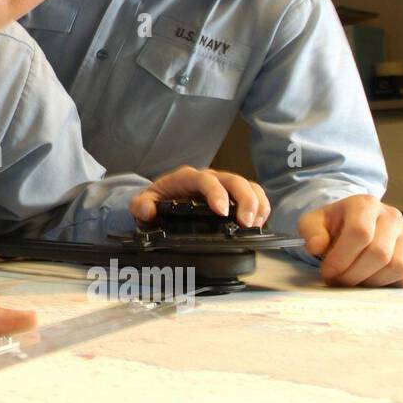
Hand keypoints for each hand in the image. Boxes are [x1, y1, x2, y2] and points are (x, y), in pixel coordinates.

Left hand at [130, 165, 270, 225]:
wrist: (161, 199)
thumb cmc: (156, 201)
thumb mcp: (143, 203)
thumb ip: (141, 206)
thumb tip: (147, 211)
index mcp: (187, 178)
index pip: (205, 180)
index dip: (216, 193)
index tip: (221, 212)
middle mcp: (209, 178)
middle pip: (234, 180)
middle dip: (244, 200)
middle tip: (246, 223)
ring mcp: (223, 185)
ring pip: (248, 185)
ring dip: (257, 203)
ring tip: (256, 224)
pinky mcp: (233, 195)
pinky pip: (254, 194)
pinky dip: (261, 207)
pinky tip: (260, 222)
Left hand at [299, 195, 402, 286]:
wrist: (356, 223)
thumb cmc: (333, 225)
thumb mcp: (313, 222)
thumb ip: (311, 232)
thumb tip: (316, 247)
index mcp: (365, 204)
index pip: (360, 233)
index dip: (342, 258)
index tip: (327, 272)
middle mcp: (392, 216)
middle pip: (379, 253)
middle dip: (354, 274)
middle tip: (337, 281)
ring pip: (397, 266)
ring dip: (371, 282)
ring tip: (352, 282)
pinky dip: (387, 285)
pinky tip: (368, 280)